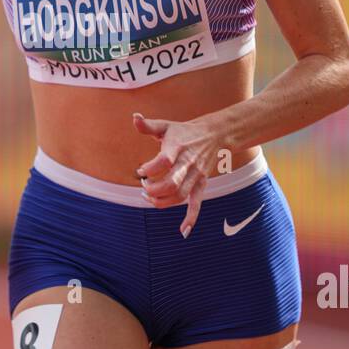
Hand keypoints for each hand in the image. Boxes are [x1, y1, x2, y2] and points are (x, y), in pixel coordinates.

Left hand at [132, 110, 221, 237]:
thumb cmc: (184, 131)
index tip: (140, 171)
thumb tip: (134, 117)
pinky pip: (197, 204)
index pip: (164, 161)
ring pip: (180, 196)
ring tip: (149, 198)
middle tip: (144, 187)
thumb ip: (148, 125)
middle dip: (154, 190)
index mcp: (177, 147)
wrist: (214, 135)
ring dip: (162, 202)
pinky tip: (183, 231)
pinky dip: (191, 218)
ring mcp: (196, 176)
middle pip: (172, 183)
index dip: (150, 168)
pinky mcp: (201, 184)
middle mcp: (187, 163)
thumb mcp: (166, 126)